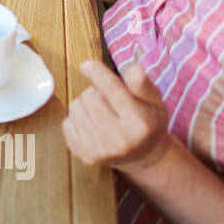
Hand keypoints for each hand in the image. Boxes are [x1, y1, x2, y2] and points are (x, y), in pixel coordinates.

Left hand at [61, 59, 170, 174]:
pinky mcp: (86, 156)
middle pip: (90, 95)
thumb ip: (144, 85)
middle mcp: (121, 139)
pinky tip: (93, 125)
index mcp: (140, 123)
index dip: (96, 72)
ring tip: (101, 113)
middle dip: (97, 91)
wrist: (142, 157)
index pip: (111, 88)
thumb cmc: (147, 123)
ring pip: (76, 107)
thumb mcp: (155, 102)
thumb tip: (132, 69)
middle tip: (109, 101)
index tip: (87, 66)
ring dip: (85, 105)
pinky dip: (77, 120)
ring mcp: (102, 151)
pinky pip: (67, 123)